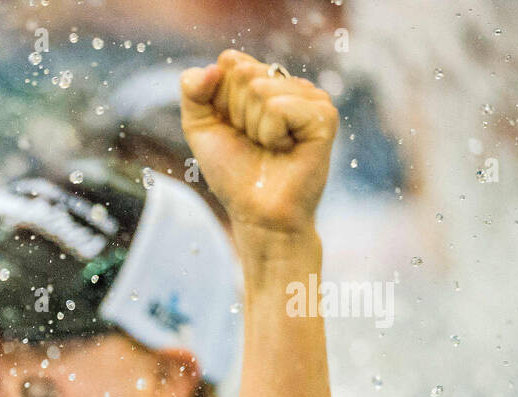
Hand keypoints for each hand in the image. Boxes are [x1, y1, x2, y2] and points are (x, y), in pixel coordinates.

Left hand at [180, 50, 337, 234]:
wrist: (257, 213)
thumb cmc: (234, 173)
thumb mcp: (200, 128)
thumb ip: (193, 91)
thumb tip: (214, 66)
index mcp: (263, 81)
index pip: (229, 62)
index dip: (220, 101)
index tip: (233, 129)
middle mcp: (289, 84)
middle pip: (244, 73)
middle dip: (236, 114)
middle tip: (253, 141)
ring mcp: (310, 97)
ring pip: (260, 90)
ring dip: (254, 128)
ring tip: (270, 147)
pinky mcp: (324, 114)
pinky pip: (280, 107)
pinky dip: (272, 135)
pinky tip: (286, 149)